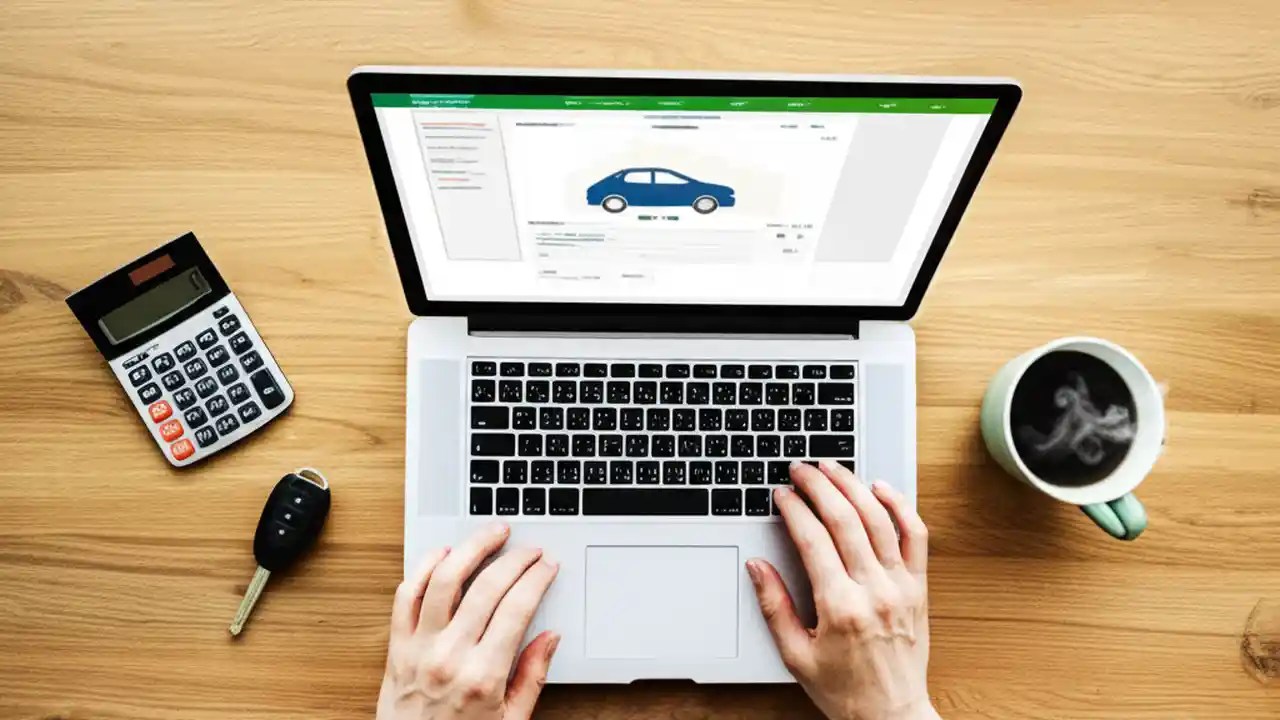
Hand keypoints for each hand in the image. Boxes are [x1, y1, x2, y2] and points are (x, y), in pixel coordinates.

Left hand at [377, 523, 560, 719]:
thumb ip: (532, 677)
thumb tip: (550, 638)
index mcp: (483, 676)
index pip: (517, 608)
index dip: (536, 579)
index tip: (547, 566)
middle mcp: (450, 656)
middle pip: (487, 587)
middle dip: (515, 559)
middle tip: (529, 549)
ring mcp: (419, 648)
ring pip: (445, 579)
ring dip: (471, 549)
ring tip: (490, 534)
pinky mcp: (396, 646)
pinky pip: (406, 595)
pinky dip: (424, 568)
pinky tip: (443, 555)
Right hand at [747, 461, 936, 719]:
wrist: (891, 715)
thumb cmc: (844, 691)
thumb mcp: (795, 656)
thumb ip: (773, 606)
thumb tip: (756, 567)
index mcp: (839, 607)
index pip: (813, 539)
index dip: (793, 510)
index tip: (781, 495)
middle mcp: (873, 590)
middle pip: (844, 519)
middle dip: (818, 486)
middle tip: (801, 470)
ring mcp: (901, 586)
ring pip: (878, 519)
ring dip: (854, 486)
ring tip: (833, 468)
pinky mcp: (919, 588)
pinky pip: (916, 536)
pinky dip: (900, 507)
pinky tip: (881, 489)